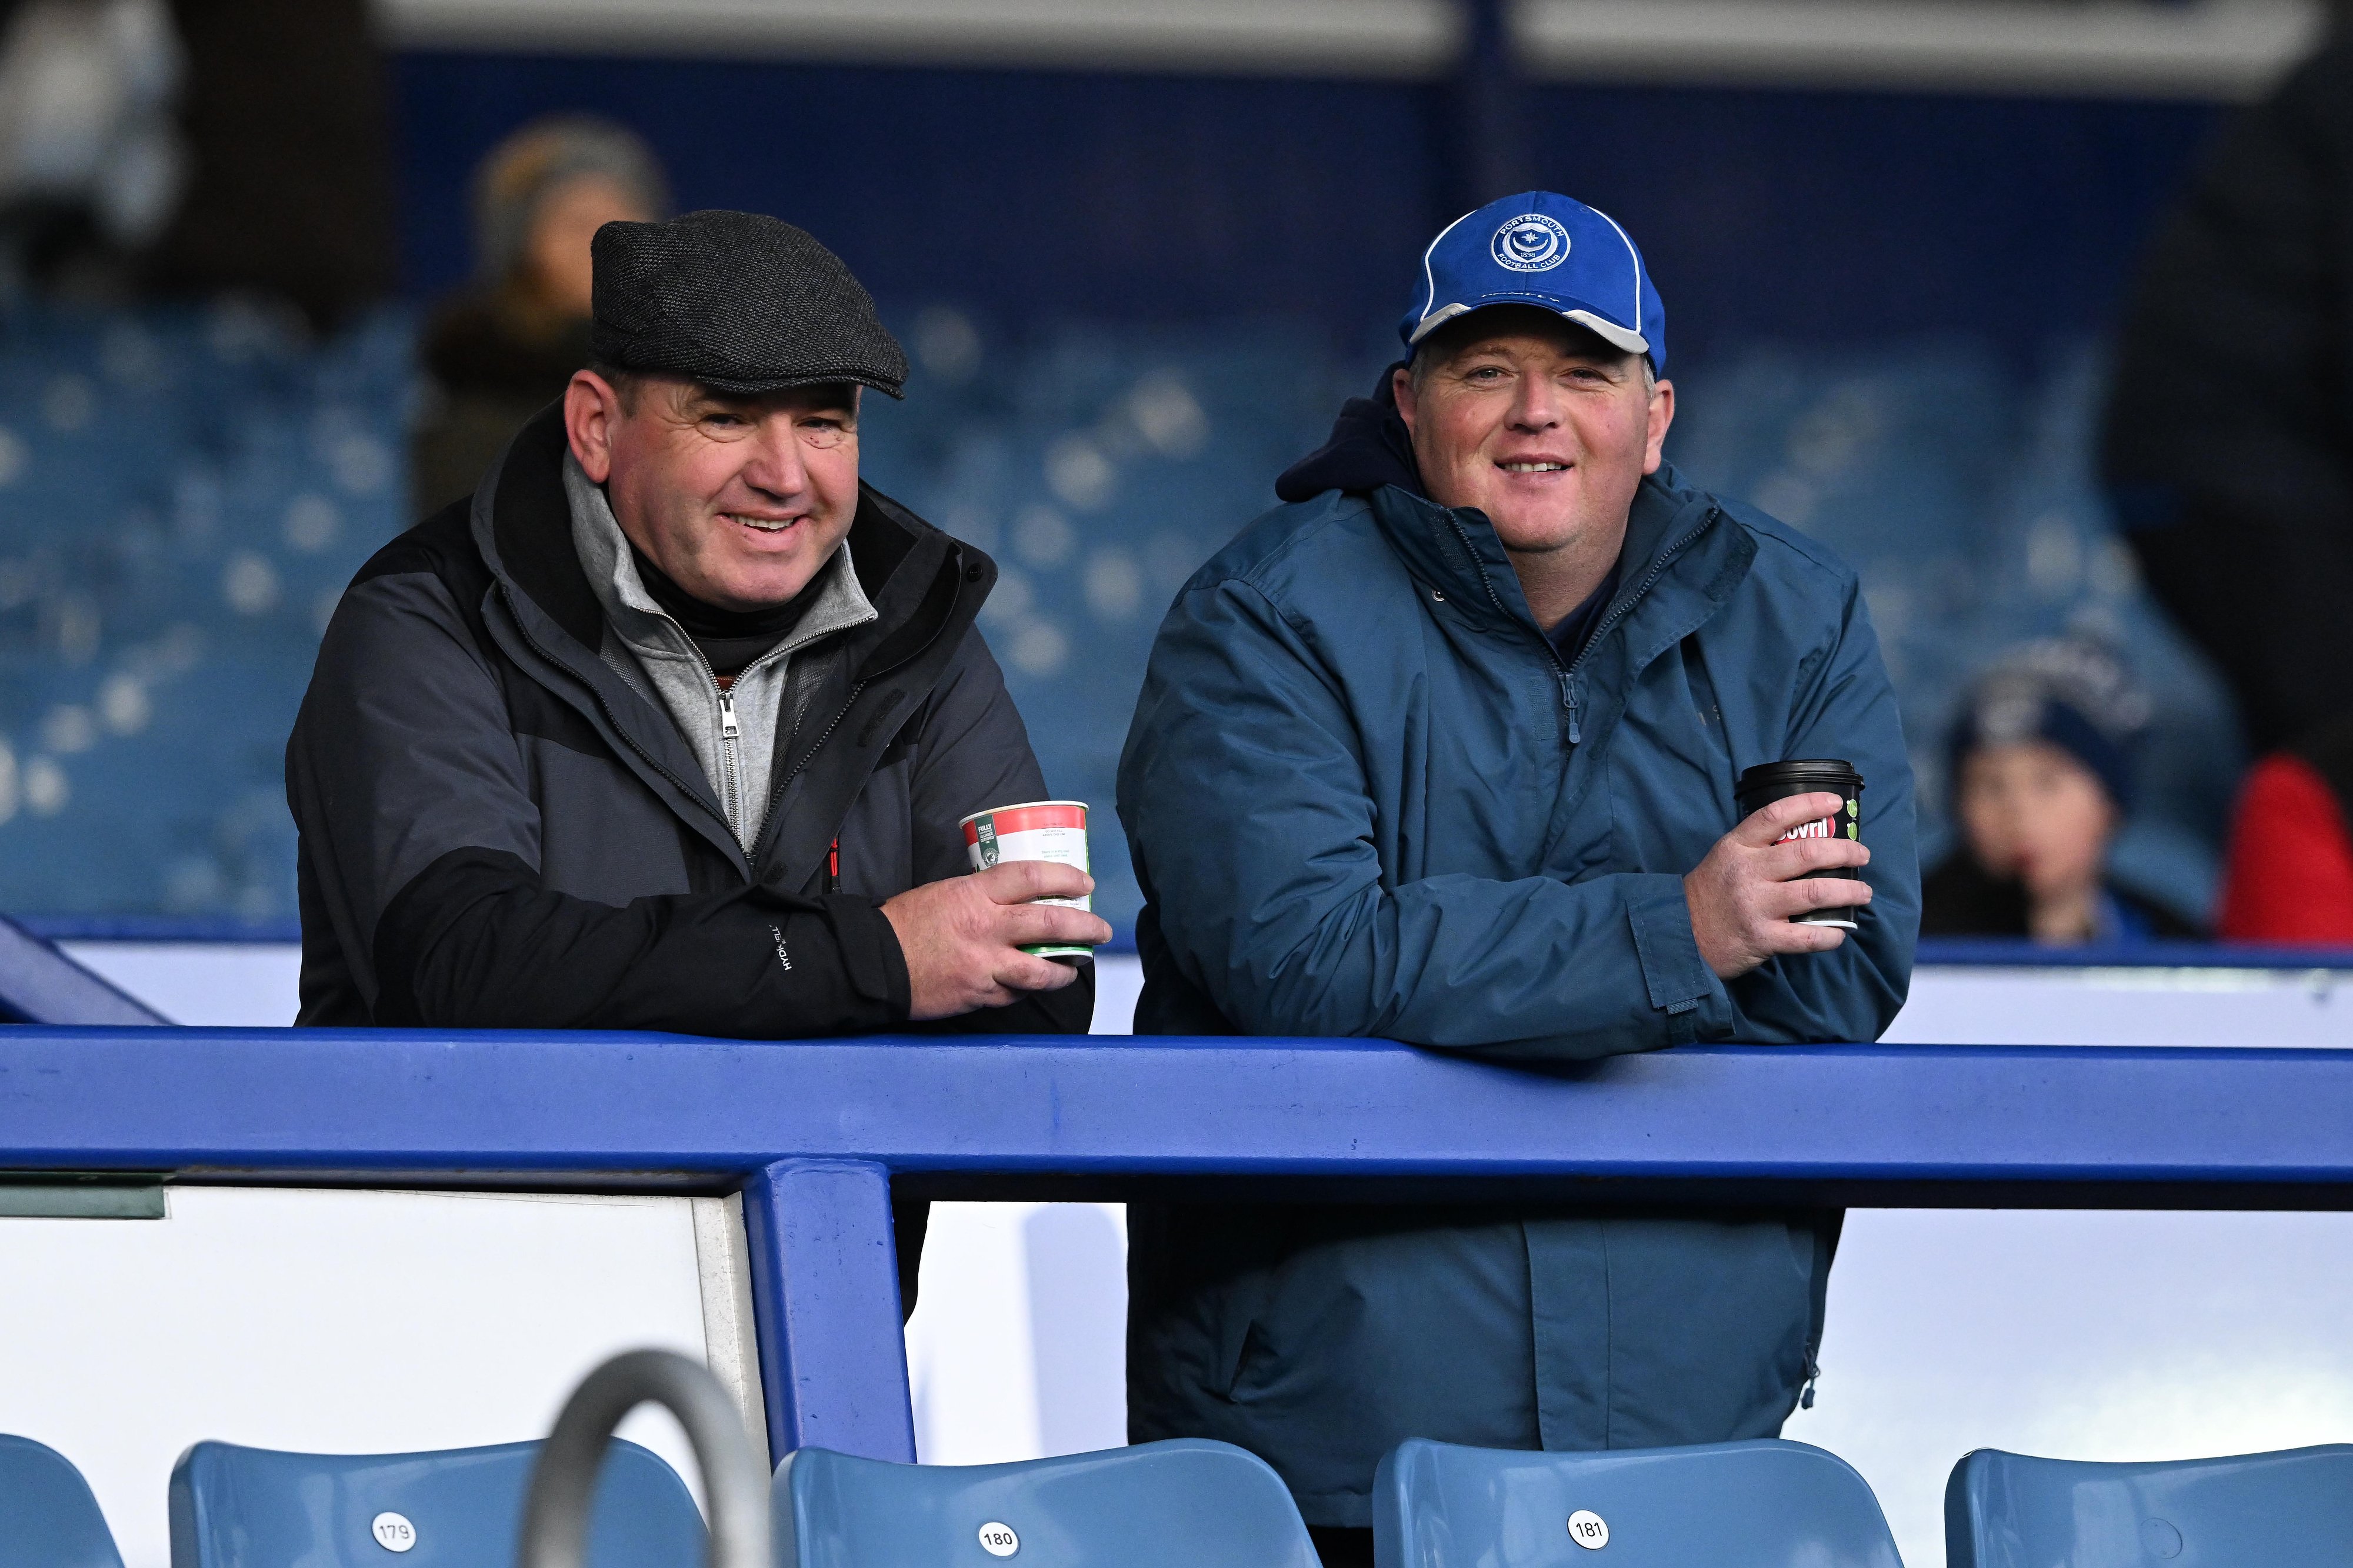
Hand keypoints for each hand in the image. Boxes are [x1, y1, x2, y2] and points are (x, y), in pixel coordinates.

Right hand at [880, 861, 1114, 1019]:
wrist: (874, 964)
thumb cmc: (905, 923)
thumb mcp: (945, 891)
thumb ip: (981, 895)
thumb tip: (1013, 897)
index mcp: (976, 895)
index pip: (1032, 877)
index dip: (1065, 878)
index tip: (1085, 883)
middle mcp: (986, 928)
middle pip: (1050, 923)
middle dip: (1084, 926)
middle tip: (1101, 929)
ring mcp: (985, 966)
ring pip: (1041, 969)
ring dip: (1066, 968)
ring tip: (1076, 965)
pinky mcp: (979, 995)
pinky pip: (1015, 993)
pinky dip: (1028, 988)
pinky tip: (1035, 983)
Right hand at [1684, 791, 1872, 979]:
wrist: (1679, 935)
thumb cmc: (1708, 895)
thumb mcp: (1724, 858)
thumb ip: (1756, 847)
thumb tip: (1804, 841)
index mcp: (1737, 847)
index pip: (1775, 815)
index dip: (1809, 804)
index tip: (1835, 803)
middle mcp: (1748, 872)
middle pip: (1807, 853)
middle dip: (1844, 851)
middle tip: (1861, 855)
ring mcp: (1756, 905)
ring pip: (1815, 892)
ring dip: (1848, 891)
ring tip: (1863, 891)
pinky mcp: (1762, 937)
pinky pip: (1807, 936)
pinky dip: (1831, 935)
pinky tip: (1841, 932)